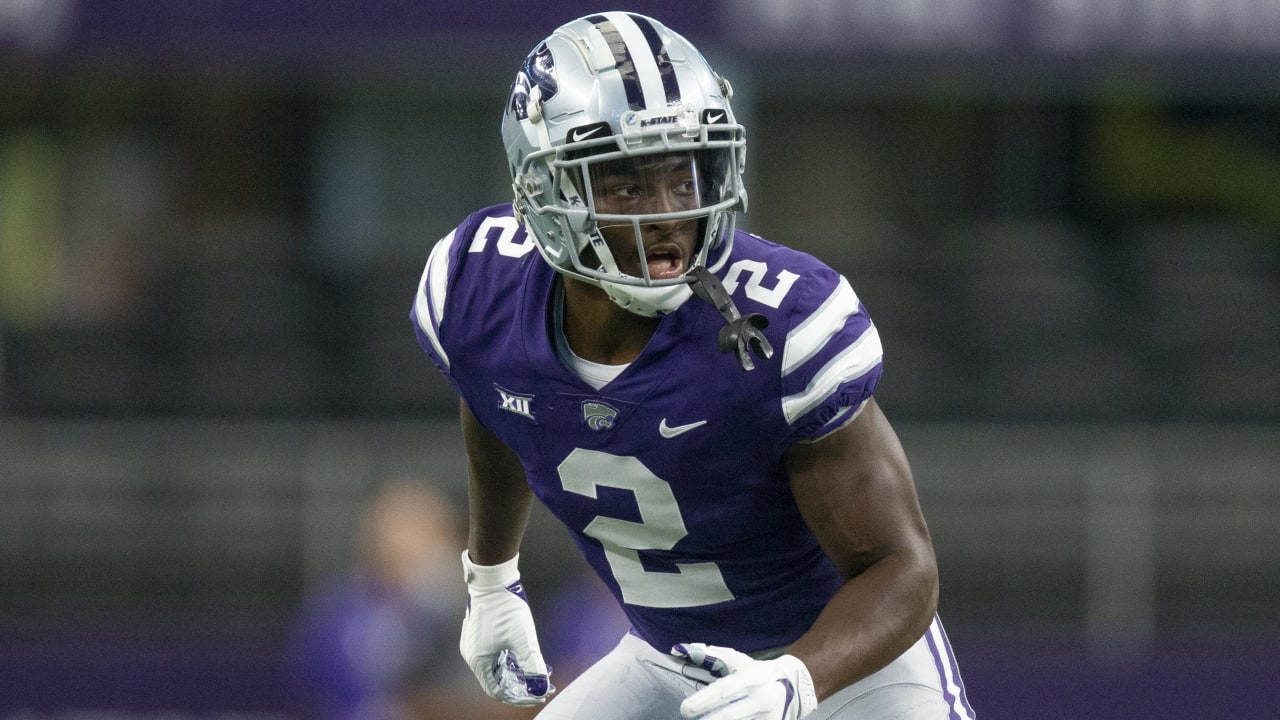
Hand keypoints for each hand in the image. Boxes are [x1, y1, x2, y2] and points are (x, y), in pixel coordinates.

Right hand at [459, 551, 554, 705]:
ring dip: (512, 674)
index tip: (536, 695)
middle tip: (537, 686)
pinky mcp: (477, 636)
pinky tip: (521, 659)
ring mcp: (472, 645)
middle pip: (494, 681)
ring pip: (493, 669)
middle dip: (517, 686)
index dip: (517, 697)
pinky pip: (491, 657)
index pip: (497, 691)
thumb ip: (532, 664)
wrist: (493, 580)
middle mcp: (471, 656)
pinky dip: (506, 662)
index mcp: (478, 660)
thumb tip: (541, 687)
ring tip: (532, 674)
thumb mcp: (524, 638)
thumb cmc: (506, 607)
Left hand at [672, 643, 816, 719]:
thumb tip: (687, 649)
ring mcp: (768, 716)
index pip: (730, 686)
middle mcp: (762, 697)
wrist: (793, 685)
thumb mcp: (740, 660)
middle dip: (708, 717)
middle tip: (686, 713)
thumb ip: (715, 655)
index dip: (710, 697)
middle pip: (731, 713)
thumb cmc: (756, 672)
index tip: (691, 705)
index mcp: (755, 676)